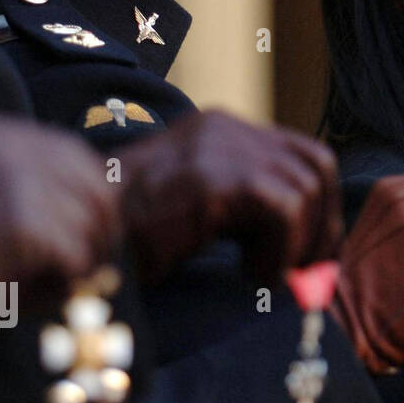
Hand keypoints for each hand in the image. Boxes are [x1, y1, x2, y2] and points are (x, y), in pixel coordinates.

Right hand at [0, 119, 118, 352]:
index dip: (91, 193)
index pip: (74, 154)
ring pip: (90, 223)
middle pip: (94, 185)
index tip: (93, 226)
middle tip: (95, 260)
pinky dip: (68, 278)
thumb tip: (111, 197)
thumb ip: (29, 183)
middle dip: (103, 225)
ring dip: (85, 256)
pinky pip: (77, 254)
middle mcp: (10, 146)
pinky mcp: (23, 223)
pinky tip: (42, 287)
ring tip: (61, 277)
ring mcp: (18, 181)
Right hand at [116, 110, 343, 284]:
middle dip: (323, 222)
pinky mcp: (215, 177)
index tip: (317, 248)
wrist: (79, 232)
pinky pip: (283, 210)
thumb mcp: (204, 208)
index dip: (322, 202)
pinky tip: (252, 274)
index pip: (304, 152)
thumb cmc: (134, 233)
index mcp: (224, 129)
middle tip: (309, 269)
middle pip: (316, 164)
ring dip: (298, 244)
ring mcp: (221, 147)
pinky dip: (281, 250)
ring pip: (304, 189)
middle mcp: (227, 128)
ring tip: (264, 274)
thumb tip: (313, 249)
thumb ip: (251, 211)